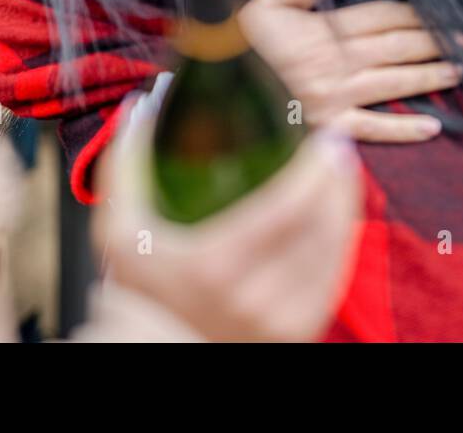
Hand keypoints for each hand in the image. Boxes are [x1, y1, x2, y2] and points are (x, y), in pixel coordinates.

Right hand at [92, 91, 362, 341]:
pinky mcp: (299, 332)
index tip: (325, 138)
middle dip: (337, 180)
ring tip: (341, 171)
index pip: (287, 210)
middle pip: (319, 226)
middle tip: (335, 144)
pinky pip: (332, 277)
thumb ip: (125, 168)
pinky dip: (339, 240)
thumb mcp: (118, 233)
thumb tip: (137, 108)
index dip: (317, 171)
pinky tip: (337, 213)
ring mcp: (282, 321)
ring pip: (333, 250)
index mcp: (216, 266)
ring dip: (344, 205)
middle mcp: (256, 299)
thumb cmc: (138, 293)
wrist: (157, 354)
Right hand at [238, 0, 462, 142]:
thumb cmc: (240, 44)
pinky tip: (433, 126)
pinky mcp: (329, 127)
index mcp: (323, 31)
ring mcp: (334, 97)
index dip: (414, 13)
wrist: (215, 91)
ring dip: (429, 77)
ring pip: (392, 84)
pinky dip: (403, 129)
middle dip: (433, 42)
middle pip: (396, 48)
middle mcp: (335, 63)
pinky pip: (373, 129)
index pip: (381, 17)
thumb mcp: (267, 3)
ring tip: (458, 71)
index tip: (441, 11)